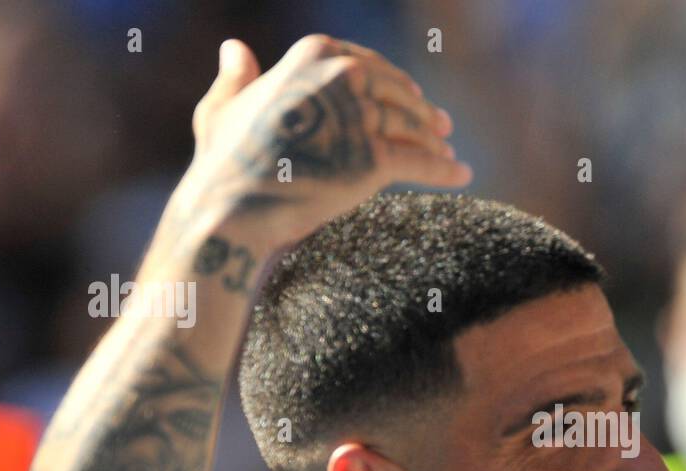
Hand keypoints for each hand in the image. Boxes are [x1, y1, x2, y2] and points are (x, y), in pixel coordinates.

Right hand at [179, 35, 471, 248]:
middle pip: (395, 93)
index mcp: (312, 55)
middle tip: (442, 125)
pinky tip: (463, 174)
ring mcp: (360, 117)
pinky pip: (422, 162)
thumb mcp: (222, 108)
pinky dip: (446, 169)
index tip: (410, 92)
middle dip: (421, 110)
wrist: (233, 208)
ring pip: (412, 127)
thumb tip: (235, 47)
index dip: (391, 80)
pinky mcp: (375, 160)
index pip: (366, 64)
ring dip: (435, 141)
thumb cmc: (223, 164)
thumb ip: (236, 77)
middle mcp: (341, 78)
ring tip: (448, 152)